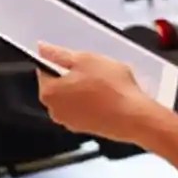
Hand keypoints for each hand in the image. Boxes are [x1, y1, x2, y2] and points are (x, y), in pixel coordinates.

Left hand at [35, 42, 163, 145]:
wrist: (135, 117)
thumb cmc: (112, 88)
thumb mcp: (85, 59)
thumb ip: (59, 54)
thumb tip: (43, 48)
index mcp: (49, 92)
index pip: (44, 69)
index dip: (62, 60)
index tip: (76, 58)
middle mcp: (55, 110)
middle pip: (58, 84)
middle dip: (73, 75)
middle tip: (94, 69)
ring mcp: (70, 122)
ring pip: (72, 96)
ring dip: (84, 88)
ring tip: (105, 83)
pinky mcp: (85, 129)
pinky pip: (84, 109)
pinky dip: (93, 101)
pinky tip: (109, 96)